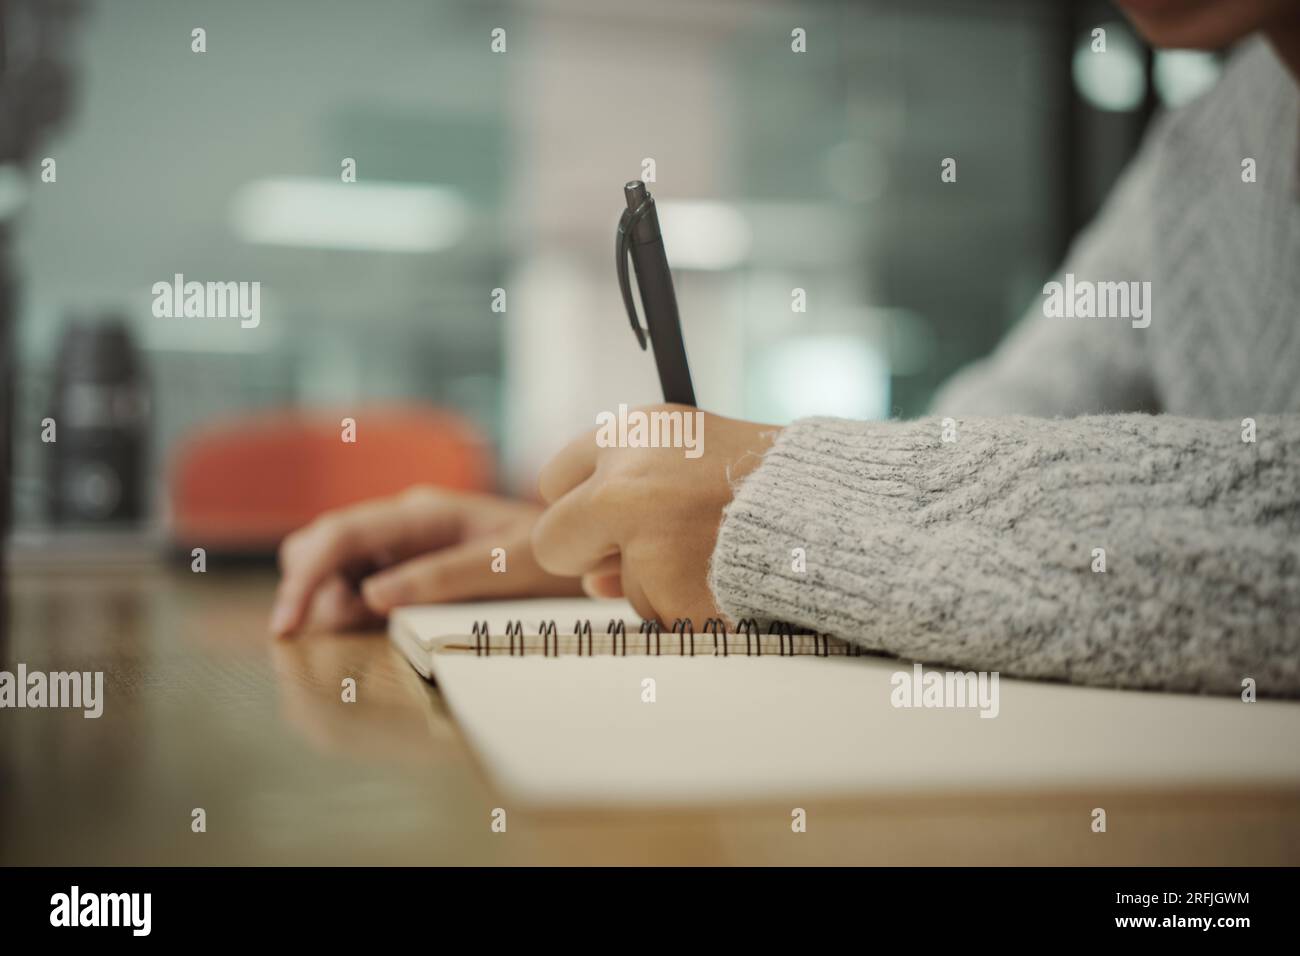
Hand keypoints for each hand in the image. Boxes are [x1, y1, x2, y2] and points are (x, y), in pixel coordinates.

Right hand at [269, 487, 581, 635]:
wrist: (581, 558)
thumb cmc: (550, 560)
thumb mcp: (508, 567)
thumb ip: (442, 577)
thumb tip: (371, 596)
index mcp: (424, 513)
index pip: (342, 536)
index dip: (305, 579)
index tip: (287, 626)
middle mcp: (403, 524)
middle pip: (322, 546)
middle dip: (310, 591)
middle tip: (335, 636)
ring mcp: (402, 545)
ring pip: (332, 567)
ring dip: (330, 603)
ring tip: (369, 632)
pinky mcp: (406, 570)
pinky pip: (356, 586)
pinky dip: (349, 611)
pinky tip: (372, 630)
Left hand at [531, 404, 778, 626]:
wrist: (845, 509)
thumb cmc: (774, 483)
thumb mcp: (695, 456)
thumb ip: (633, 500)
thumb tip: (590, 577)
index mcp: (635, 430)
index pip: (556, 479)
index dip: (581, 509)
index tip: (609, 521)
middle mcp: (628, 477)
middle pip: (554, 539)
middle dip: (589, 557)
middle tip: (652, 551)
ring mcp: (646, 535)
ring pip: (614, 588)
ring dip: (655, 587)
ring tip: (719, 556)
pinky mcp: (672, 587)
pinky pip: (656, 618)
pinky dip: (689, 612)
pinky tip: (727, 583)